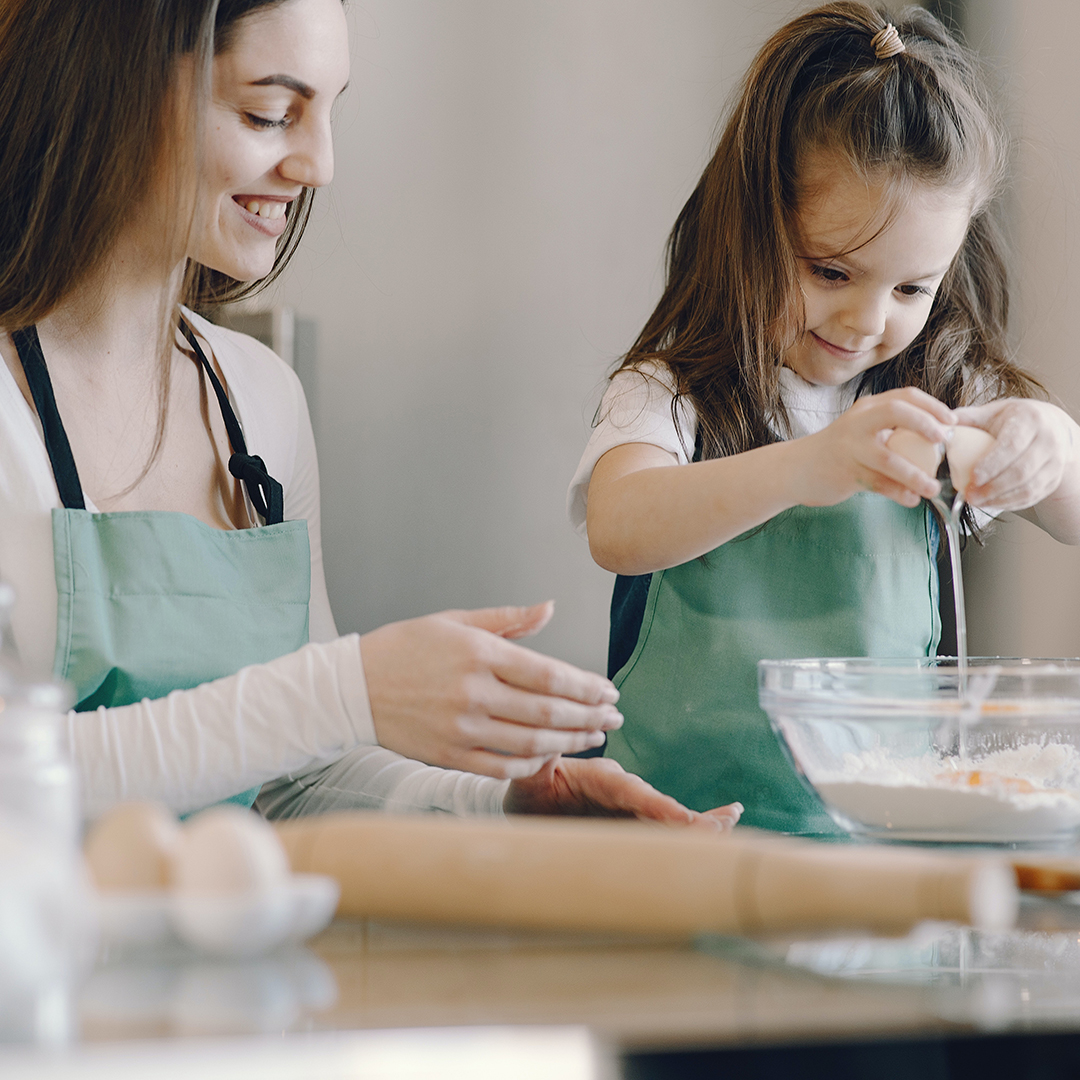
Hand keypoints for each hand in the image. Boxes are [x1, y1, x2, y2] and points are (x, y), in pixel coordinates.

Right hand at [359, 602, 622, 779]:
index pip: (548, 674)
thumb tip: (550, 608)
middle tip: (615, 718)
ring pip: (531, 742)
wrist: (353, 687)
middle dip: (589, 716)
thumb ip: (508, 619)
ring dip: (570, 742)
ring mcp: (461, 727)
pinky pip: (501, 767)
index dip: (586, 687)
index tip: (610, 691)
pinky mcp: (448, 754)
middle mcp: (473, 692)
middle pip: (547, 711)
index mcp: (479, 654)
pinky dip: (531, 765)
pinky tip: (550, 757)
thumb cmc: (406, 647)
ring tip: (594, 737)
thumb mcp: (455, 620)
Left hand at [504, 755, 742, 830]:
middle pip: (657, 805)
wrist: (527, 805)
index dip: (655, 804)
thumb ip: (536, 769)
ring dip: (699, 825)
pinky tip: (724, 827)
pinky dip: (693, 830)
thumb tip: (540, 750)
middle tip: (720, 828)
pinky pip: (666, 829)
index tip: (681, 818)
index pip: (629, 791)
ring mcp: (630, 809)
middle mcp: (621, 792)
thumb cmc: (527, 792)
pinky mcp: (634, 825)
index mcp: (598, 778)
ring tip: (730, 824)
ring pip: (668, 818)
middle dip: (688, 819)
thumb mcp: (527, 780)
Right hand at [794, 387, 954, 508]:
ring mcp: (850, 448)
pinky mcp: (845, 473)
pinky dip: (898, 493)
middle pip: (896, 412)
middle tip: (943, 442)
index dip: (932, 406)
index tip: (952, 422)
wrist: (795, 470)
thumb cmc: (837, 452)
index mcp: (867, 409)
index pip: (904, 396)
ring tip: (933, 488)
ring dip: (916, 475)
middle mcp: (858, 423)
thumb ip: (891, 431)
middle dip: (925, 424)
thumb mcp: (861, 432)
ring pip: (889, 458)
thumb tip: (936, 440)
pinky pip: (878, 484)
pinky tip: (911, 500)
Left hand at [952, 399, 1079, 511]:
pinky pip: (1032, 497)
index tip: (973, 477)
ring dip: (1000, 499)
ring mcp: (1055, 462)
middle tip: (969, 495)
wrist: (1051, 427)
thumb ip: (967, 418)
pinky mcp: (1054, 480)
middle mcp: (1048, 440)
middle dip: (992, 487)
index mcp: (1030, 419)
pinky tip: (990, 503)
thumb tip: (938, 426)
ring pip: (1029, 487)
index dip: (992, 464)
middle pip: (1021, 470)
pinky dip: (1009, 504)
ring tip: (976, 501)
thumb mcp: (993, 412)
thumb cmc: (1014, 420)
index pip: (1011, 445)